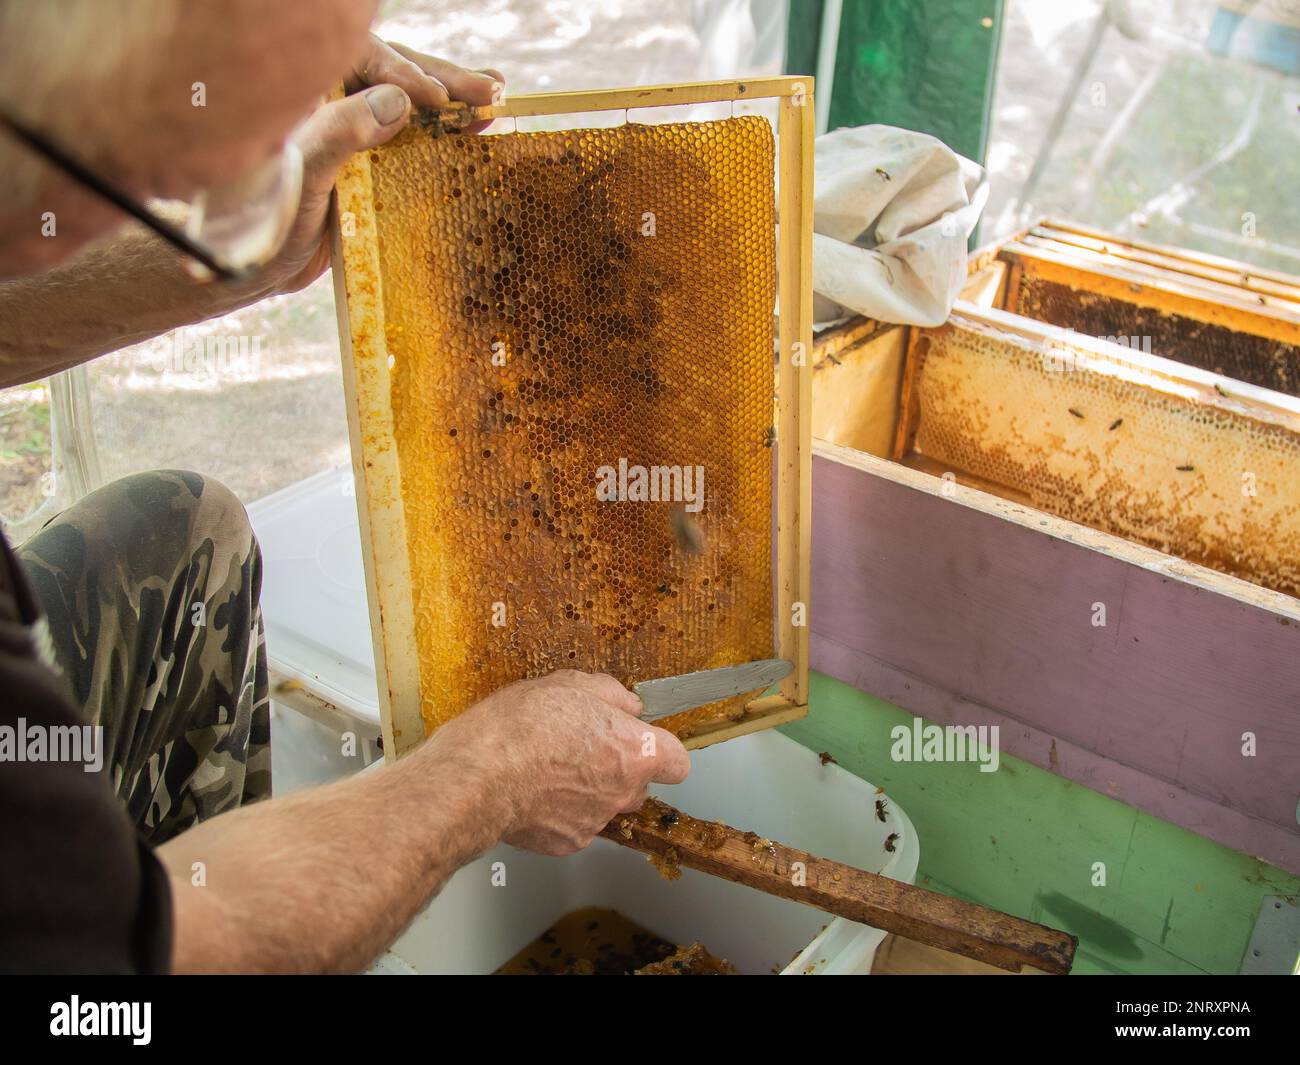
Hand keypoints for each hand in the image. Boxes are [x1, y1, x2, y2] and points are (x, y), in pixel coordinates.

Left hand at [254, 35, 503, 294]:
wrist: (248, 266)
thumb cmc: (258, 220)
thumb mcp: (299, 175)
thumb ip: (339, 132)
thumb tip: (397, 101)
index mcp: (305, 91)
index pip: (360, 61)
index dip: (401, 74)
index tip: (434, 100)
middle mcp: (330, 101)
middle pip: (393, 73)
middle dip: (443, 80)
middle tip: (488, 90)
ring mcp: (352, 132)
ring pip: (407, 103)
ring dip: (453, 101)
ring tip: (494, 98)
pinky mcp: (368, 163)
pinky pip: (411, 138)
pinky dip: (445, 132)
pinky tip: (477, 126)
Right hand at [433, 671, 691, 855]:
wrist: (476, 778)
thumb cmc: (518, 728)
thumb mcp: (567, 685)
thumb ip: (609, 693)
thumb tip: (626, 703)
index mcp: (634, 751)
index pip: (677, 762)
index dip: (660, 750)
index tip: (639, 740)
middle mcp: (623, 791)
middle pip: (640, 785)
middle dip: (619, 769)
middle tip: (584, 747)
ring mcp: (596, 821)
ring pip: (606, 805)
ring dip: (590, 790)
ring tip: (552, 768)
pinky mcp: (567, 843)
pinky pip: (575, 824)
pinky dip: (560, 811)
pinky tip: (534, 790)